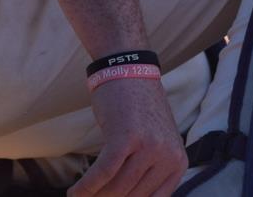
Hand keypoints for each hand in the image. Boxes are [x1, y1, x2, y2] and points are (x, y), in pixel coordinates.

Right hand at [70, 75, 186, 196]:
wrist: (128, 70)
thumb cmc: (136, 110)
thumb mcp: (155, 143)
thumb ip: (150, 171)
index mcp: (178, 162)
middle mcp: (168, 156)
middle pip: (132, 196)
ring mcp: (150, 147)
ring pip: (116, 189)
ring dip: (93, 196)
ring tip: (80, 196)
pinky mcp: (127, 138)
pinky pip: (103, 174)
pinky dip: (86, 187)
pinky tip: (74, 193)